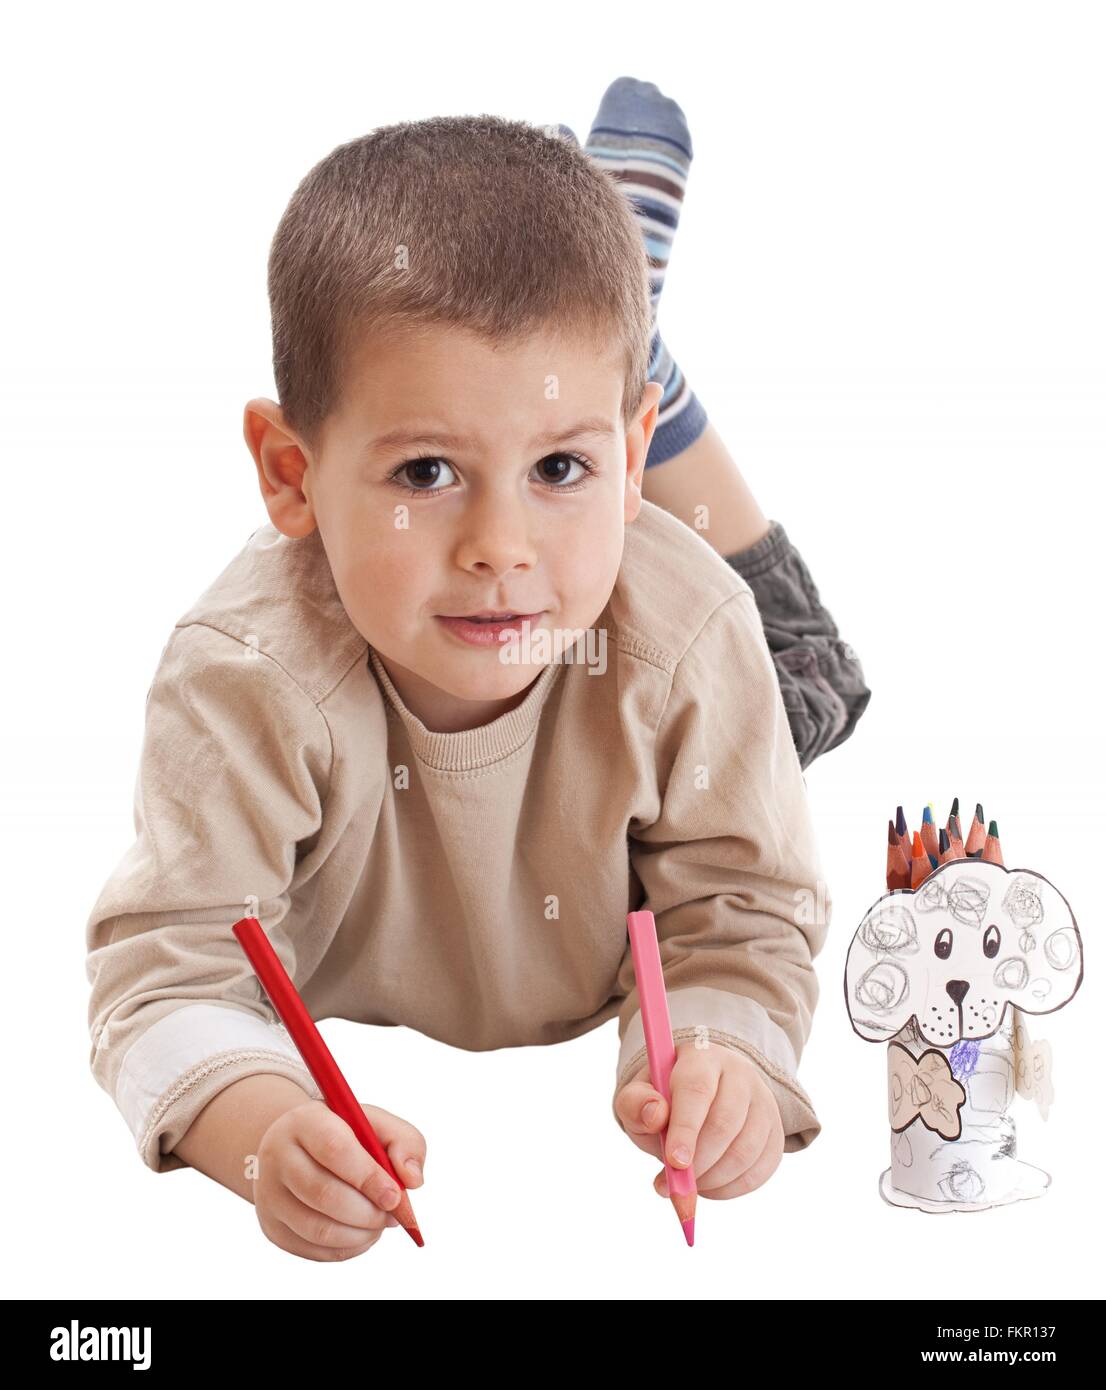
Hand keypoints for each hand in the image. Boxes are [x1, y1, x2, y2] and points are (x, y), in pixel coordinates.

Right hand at [253, 1099, 425, 1260]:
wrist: (299, 1148)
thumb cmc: (346, 1135)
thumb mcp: (376, 1124)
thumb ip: (405, 1142)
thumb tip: (412, 1180)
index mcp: (305, 1121)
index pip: (334, 1149)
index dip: (369, 1177)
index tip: (395, 1197)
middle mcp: (278, 1156)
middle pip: (324, 1194)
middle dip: (368, 1212)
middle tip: (392, 1215)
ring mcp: (270, 1195)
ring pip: (318, 1229)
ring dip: (360, 1234)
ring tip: (379, 1223)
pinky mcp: (273, 1227)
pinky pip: (314, 1250)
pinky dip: (347, 1248)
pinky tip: (361, 1233)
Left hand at [614, 1042, 783, 1199]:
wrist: (697, 1096)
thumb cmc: (663, 1099)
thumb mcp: (639, 1096)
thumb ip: (635, 1104)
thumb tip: (654, 1116)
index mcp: (700, 1058)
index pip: (697, 1090)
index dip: (686, 1128)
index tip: (674, 1162)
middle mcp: (738, 1074)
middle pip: (725, 1122)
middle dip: (699, 1162)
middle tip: (677, 1181)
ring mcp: (762, 1101)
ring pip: (746, 1150)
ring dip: (714, 1179)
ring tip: (691, 1183)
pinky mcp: (775, 1131)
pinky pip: (761, 1168)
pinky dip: (733, 1188)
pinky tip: (711, 1185)